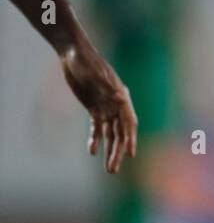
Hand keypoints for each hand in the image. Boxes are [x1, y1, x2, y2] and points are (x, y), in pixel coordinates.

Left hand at [59, 40, 137, 172]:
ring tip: (108, 169)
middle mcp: (116, 105)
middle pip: (120, 133)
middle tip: (113, 169)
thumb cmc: (86, 61)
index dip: (130, 139)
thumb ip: (108, 86)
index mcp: (121, 97)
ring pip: (110, 134)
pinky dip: (95, 139)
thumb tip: (122, 99)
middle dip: (118, 152)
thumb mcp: (96, 74)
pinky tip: (92, 151)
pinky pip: (97, 128)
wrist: (74, 54)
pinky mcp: (94, 108)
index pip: (129, 123)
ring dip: (109, 151)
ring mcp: (105, 107)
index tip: (131, 154)